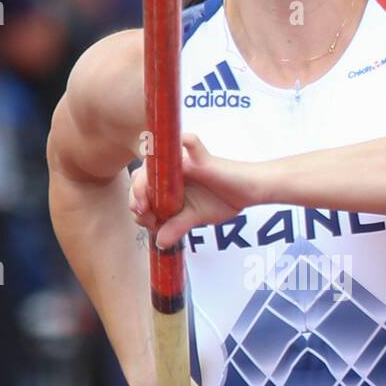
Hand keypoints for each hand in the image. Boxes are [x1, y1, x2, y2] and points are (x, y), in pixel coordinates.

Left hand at [129, 133, 261, 248]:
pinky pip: (189, 142)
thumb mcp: (194, 218)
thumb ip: (176, 228)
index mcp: (168, 181)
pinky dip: (182, 142)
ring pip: (155, 160)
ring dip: (145, 182)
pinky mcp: (202, 157)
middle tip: (145, 214)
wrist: (248, 192)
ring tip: (148, 203)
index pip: (141, 188)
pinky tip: (177, 153)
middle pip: (141, 173)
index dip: (137, 205)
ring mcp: (184, 160)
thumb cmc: (222, 200)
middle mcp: (172, 168)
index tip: (147, 222)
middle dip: (136, 196)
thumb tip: (160, 243)